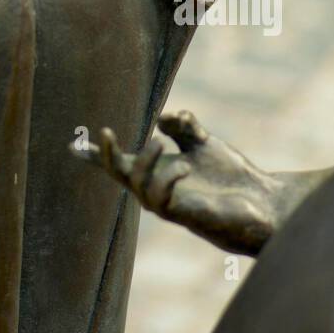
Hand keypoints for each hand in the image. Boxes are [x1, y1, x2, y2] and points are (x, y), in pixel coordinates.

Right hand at [73, 110, 285, 255]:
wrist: (262, 204)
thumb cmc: (230, 177)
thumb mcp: (204, 144)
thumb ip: (183, 128)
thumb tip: (163, 117)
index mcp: (158, 171)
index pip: (121, 164)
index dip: (96, 156)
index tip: (70, 146)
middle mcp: (157, 189)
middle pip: (119, 174)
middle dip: (105, 156)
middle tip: (105, 131)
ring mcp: (169, 204)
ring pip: (137, 185)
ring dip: (144, 161)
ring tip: (159, 141)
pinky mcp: (184, 215)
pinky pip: (162, 199)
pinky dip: (167, 178)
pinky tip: (183, 166)